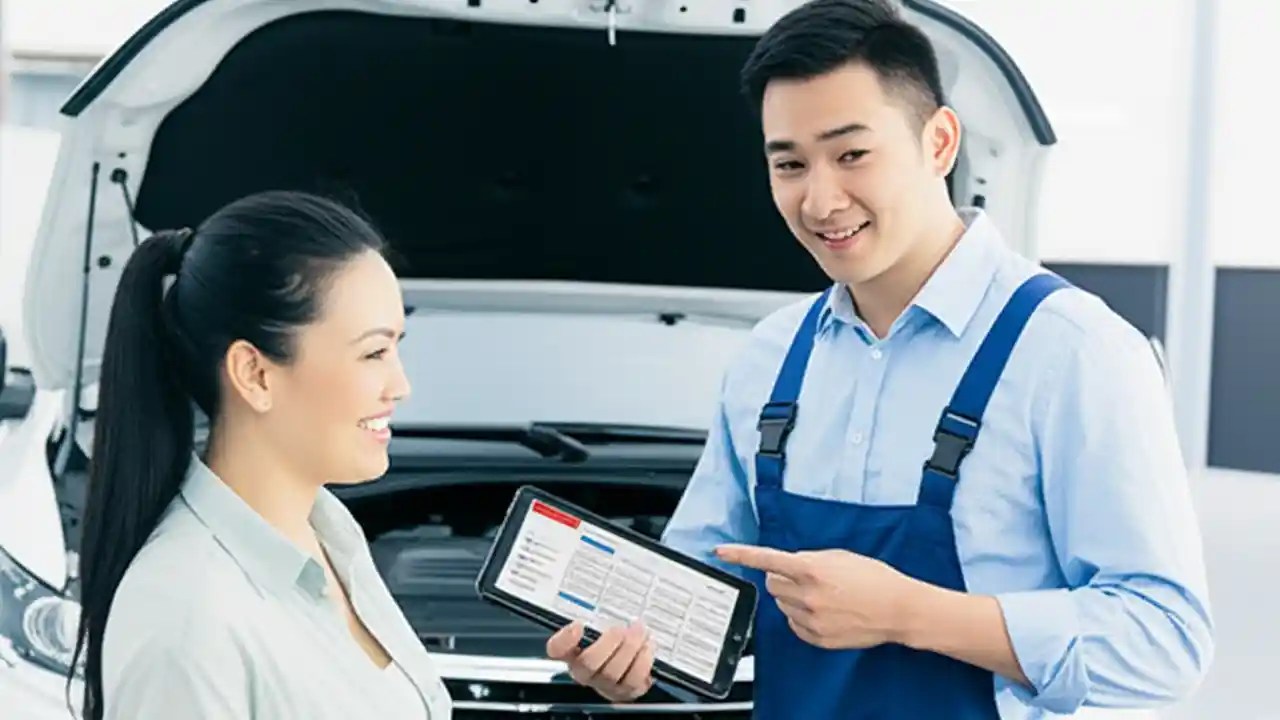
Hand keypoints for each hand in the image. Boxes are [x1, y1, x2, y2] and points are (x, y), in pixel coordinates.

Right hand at [546, 620, 654, 701]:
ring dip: (629, 649)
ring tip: (639, 632)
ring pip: (612, 673)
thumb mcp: (602, 624)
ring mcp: (605, 685)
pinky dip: (643, 660)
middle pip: (588, 663)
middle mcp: (585, 672)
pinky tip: (647, 645)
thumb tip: (606, 602)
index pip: (557, 649)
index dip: (565, 639)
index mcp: (572, 652)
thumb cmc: (613, 640)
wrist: (631, 662)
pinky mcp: (625, 692)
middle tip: (620, 628)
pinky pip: (633, 681)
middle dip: (609, 642)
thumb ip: (598, 616)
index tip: (578, 624)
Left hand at [715, 544, 922, 650]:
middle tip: (803, 578)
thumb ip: (809, 559)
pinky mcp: (817, 638)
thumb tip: (788, 565)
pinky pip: (793, 625)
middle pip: (771, 584)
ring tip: (822, 596)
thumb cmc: (874, 578)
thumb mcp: (840, 556)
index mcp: (812, 570)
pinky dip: (801, 617)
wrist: (898, 609)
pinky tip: (824, 612)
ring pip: (781, 605)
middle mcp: (808, 595)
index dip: (740, 555)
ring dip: (793, 598)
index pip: (767, 560)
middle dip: (780, 578)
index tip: (721, 551)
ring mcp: (811, 619)